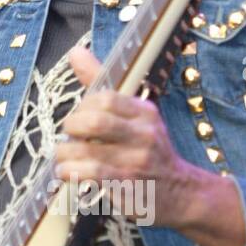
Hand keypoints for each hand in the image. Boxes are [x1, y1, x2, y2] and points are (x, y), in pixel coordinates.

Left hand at [53, 44, 245, 245]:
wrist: (181, 193)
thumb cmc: (150, 150)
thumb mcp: (136, 115)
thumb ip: (103, 84)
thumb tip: (75, 52)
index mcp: (145, 113)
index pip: (105, 98)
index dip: (83, 106)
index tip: (81, 117)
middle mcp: (144, 135)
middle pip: (94, 121)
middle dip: (72, 127)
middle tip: (70, 136)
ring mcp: (137, 162)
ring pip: (86, 151)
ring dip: (65, 155)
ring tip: (64, 159)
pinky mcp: (127, 186)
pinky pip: (90, 174)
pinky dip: (70, 172)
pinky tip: (68, 173)